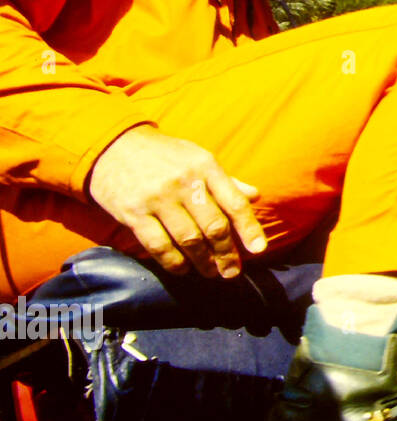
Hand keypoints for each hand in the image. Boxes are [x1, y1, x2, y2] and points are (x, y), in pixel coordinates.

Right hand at [88, 125, 266, 277]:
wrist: (113, 146)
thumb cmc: (164, 156)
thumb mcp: (197, 158)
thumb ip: (225, 181)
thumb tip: (255, 196)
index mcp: (205, 166)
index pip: (235, 202)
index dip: (249, 229)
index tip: (259, 250)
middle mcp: (184, 182)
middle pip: (214, 226)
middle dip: (226, 254)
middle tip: (232, 272)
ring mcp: (158, 198)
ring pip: (189, 239)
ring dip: (203, 262)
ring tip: (211, 273)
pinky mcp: (134, 213)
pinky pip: (159, 245)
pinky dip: (174, 262)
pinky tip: (183, 269)